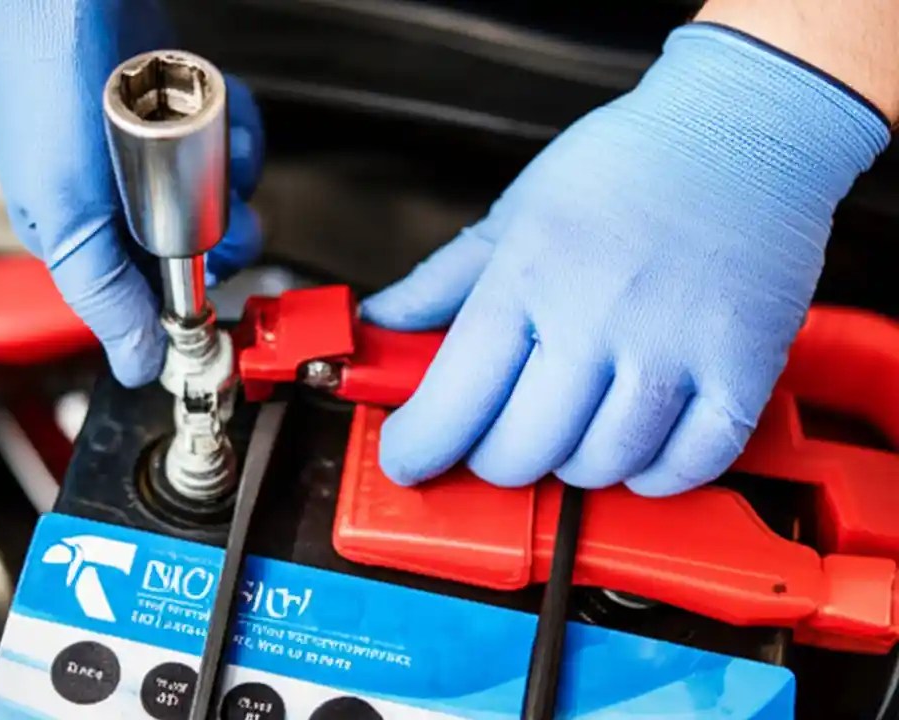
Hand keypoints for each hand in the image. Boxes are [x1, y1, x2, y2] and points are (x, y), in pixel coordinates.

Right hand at [0, 0, 263, 386]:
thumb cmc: (34, 74)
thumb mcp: (63, 211)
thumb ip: (101, 293)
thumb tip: (137, 367)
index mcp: (83, 238)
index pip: (155, 298)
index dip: (192, 300)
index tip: (220, 296)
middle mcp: (121, 199)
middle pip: (207, 244)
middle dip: (223, 222)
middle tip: (210, 196)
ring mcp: (153, 151)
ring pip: (228, 189)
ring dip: (233, 163)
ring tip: (203, 128)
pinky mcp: (180, 106)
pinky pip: (235, 134)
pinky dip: (238, 121)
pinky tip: (213, 98)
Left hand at [365, 24, 888, 495]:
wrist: (745, 123)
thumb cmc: (626, 164)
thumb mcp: (517, 212)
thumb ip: (442, 280)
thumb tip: (383, 320)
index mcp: (527, 277)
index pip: (452, 400)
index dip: (418, 446)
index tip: (408, 459)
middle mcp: (595, 319)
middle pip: (520, 452)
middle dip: (494, 459)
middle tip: (498, 436)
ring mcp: (673, 349)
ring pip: (599, 467)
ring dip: (573, 466)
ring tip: (573, 426)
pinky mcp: (742, 370)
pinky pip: (688, 467)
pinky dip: (654, 475)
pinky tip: (638, 445)